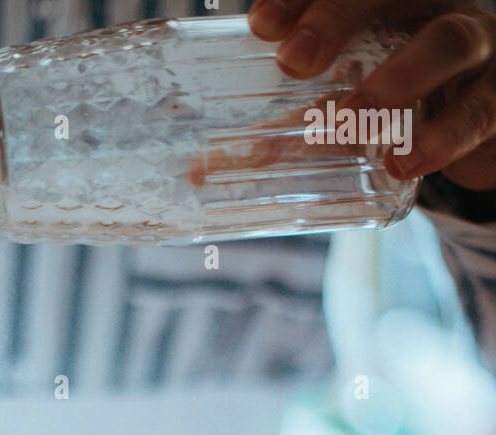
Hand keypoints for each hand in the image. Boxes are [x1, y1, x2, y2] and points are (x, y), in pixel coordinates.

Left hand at [248, 1, 495, 189]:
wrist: (484, 130)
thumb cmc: (405, 107)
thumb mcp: (351, 99)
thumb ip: (296, 123)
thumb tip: (216, 167)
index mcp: (392, 5)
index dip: (302, 0)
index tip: (262, 26)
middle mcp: (435, 10)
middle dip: (336, 19)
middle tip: (293, 62)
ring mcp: (477, 48)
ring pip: (445, 42)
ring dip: (395, 80)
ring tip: (348, 122)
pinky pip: (475, 112)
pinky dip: (440, 139)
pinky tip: (405, 162)